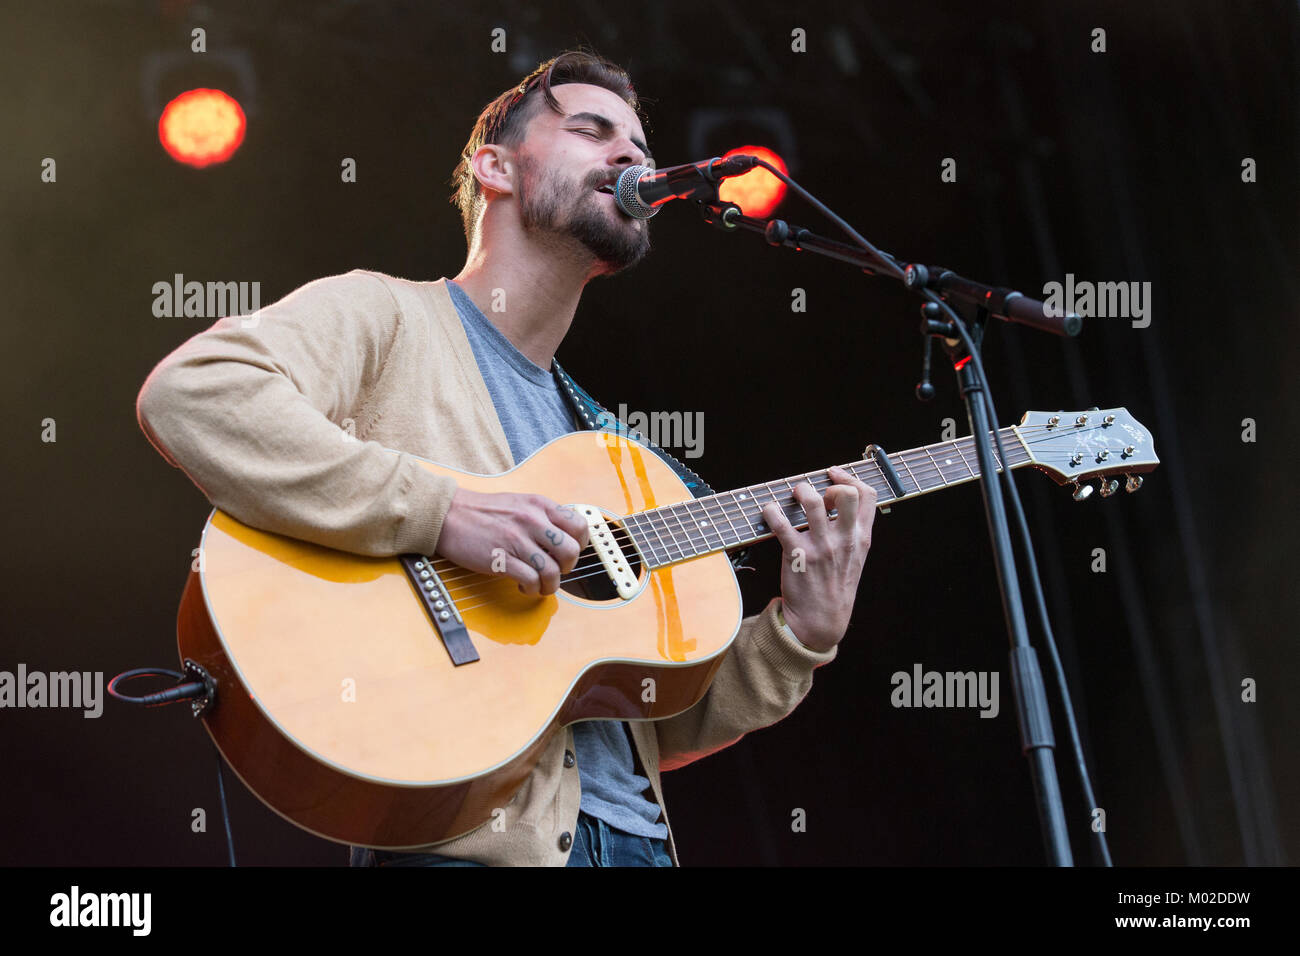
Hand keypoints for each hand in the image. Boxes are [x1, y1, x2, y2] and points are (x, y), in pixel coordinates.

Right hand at [437, 488, 589, 595]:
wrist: (449, 515)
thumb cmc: (483, 512)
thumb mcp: (520, 504)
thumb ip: (543, 517)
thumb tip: (565, 540)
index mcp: (540, 505)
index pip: (579, 526)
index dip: (580, 544)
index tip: (568, 554)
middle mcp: (532, 520)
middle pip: (571, 551)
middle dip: (567, 568)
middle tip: (555, 570)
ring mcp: (517, 540)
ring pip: (553, 571)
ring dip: (550, 585)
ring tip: (540, 586)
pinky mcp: (502, 559)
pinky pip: (531, 580)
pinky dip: (532, 589)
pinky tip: (523, 587)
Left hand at [761, 466, 876, 651]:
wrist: (821, 620)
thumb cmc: (835, 586)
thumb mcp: (856, 559)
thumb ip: (853, 532)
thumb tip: (839, 502)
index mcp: (861, 538)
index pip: (867, 496)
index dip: (850, 478)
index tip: (834, 474)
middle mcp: (844, 540)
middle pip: (845, 494)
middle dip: (828, 484)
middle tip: (815, 492)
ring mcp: (821, 547)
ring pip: (812, 502)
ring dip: (800, 490)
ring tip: (793, 495)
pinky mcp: (797, 555)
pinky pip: (781, 523)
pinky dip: (771, 511)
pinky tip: (769, 510)